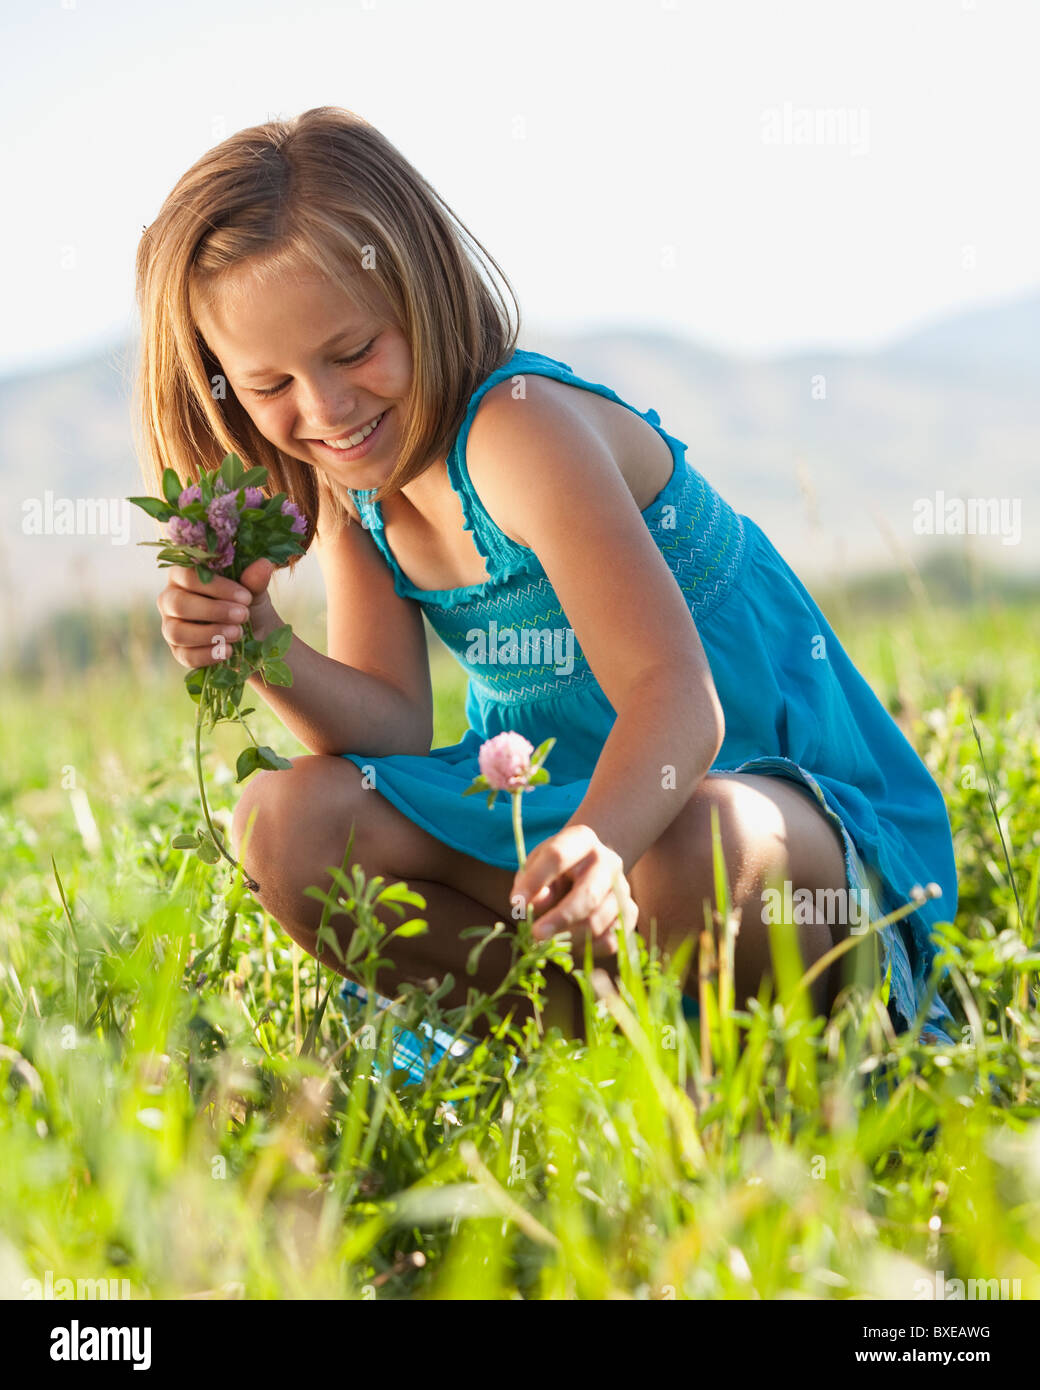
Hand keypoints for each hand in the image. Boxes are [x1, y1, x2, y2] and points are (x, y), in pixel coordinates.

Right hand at [157, 556, 280, 667]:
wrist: (255, 634)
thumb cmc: (246, 604)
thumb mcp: (253, 591)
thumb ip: (254, 579)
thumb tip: (263, 565)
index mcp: (183, 575)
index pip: (188, 576)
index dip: (217, 587)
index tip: (246, 597)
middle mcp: (170, 599)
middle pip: (178, 604)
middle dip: (213, 611)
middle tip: (243, 615)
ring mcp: (170, 626)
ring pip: (177, 632)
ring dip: (210, 634)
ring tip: (238, 633)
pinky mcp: (178, 651)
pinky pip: (185, 655)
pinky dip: (208, 655)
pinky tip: (228, 650)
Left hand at [511, 824, 638, 958]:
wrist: (588, 868)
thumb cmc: (554, 869)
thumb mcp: (536, 865)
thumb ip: (529, 882)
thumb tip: (530, 906)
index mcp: (582, 839)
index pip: (558, 857)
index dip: (535, 881)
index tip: (516, 903)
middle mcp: (609, 861)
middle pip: (588, 895)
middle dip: (560, 919)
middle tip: (536, 935)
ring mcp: (623, 888)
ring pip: (597, 922)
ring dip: (568, 938)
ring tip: (547, 941)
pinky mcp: (629, 914)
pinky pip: (609, 941)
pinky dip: (585, 948)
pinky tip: (568, 942)